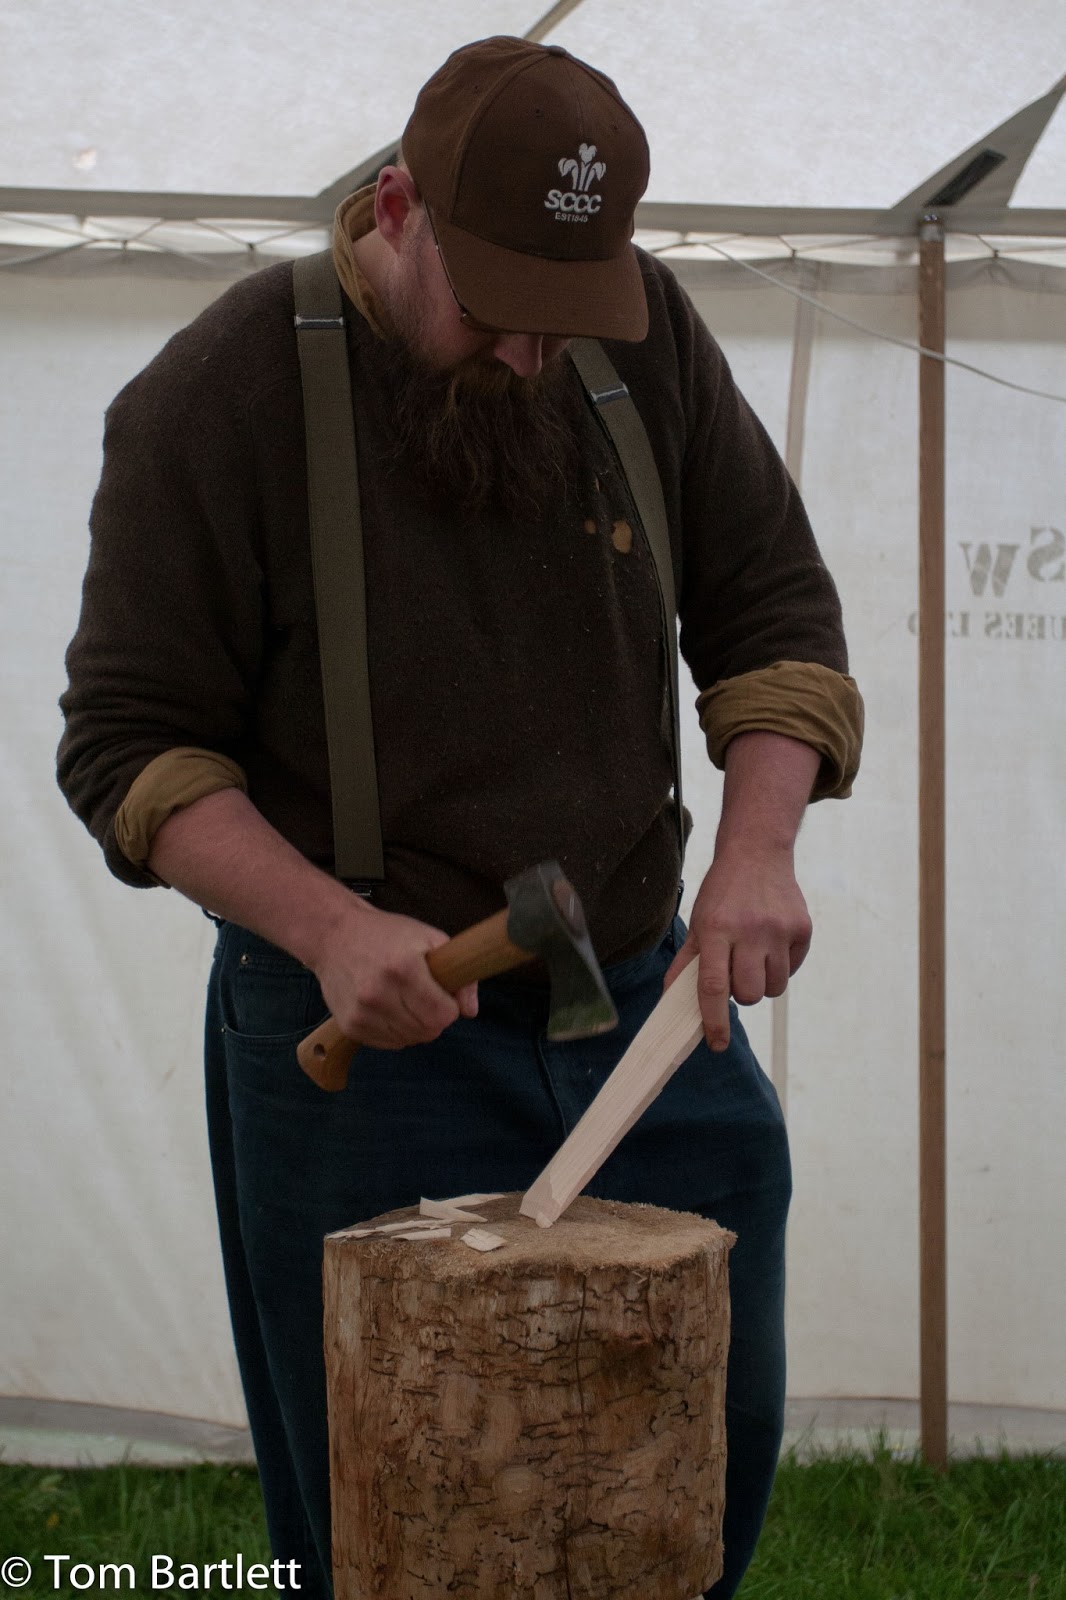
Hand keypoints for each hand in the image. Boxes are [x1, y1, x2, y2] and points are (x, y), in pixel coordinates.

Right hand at [312, 901, 478, 1050]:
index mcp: (403, 969)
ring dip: (415, 1027)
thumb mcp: (429, 939)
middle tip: (427, 999)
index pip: (442, 1015)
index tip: (444, 996)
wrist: (334, 935)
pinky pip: (388, 1044)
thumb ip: (457, 975)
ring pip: (409, 1041)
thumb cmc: (386, 935)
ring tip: (406, 1001)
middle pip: (427, 1031)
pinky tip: (389, 1008)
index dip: (450, 1008)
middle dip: (435, 1019)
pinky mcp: (350, 1025)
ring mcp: (361, 1012)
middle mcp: (378, 993)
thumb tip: (470, 1011)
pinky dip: (396, 1032)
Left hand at [662, 843, 811, 1051]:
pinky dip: (780, 965)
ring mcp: (779, 930)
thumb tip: (671, 1001)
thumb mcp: (698, 922)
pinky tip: (771, 941)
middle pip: (748, 994)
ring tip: (754, 955)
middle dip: (741, 994)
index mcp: (716, 930)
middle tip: (736, 973)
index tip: (716, 1044)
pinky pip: (792, 969)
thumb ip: (686, 963)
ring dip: (762, 981)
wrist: (758, 853)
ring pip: (774, 988)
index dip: (714, 1020)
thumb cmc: (722, 893)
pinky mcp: (803, 928)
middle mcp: (750, 930)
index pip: (712, 986)